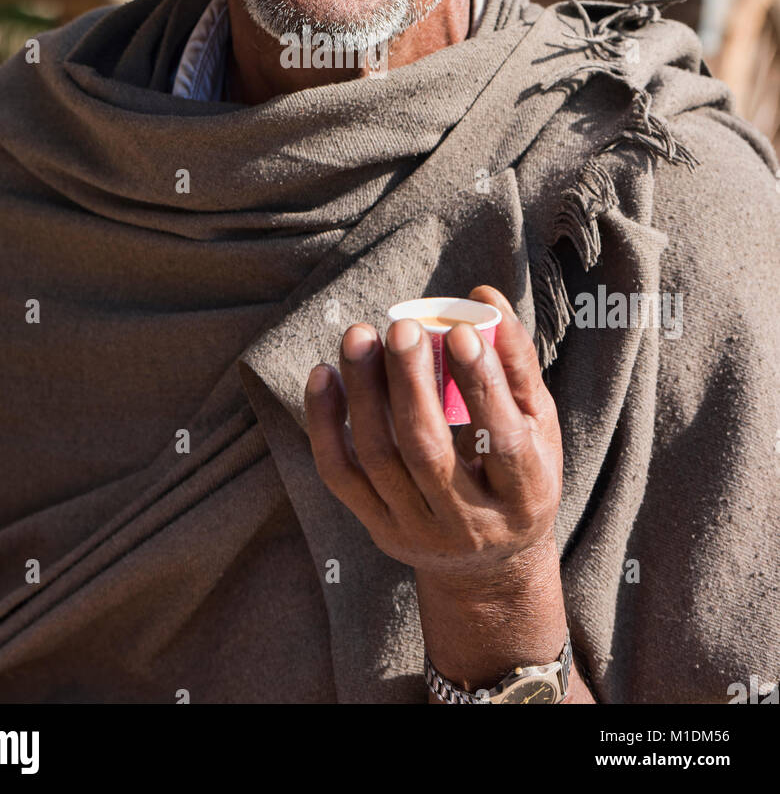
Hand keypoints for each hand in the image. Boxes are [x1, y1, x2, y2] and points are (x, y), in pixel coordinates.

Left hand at [304, 285, 562, 588]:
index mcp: (524, 494)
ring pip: (378, 457)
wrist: (490, 566)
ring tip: (359, 335)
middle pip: (428, 450)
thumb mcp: (537, 425)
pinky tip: (324, 373)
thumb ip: (515, 362)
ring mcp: (417, 530)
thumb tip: (483, 296)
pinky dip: (324, 422)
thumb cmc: (518, 473)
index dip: (481, 383)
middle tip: (401, 327)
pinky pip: (339, 473)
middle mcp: (470, 522)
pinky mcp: (377, 527)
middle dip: (409, 384)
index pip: (501, 438)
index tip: (458, 331)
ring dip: (363, 391)